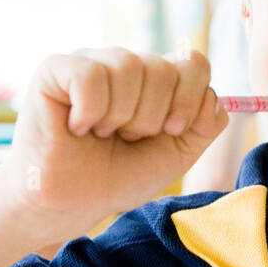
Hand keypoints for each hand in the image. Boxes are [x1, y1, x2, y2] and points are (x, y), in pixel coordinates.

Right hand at [2, 47, 227, 243]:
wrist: (71, 204)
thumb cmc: (118, 177)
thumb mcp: (177, 154)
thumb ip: (205, 124)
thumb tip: (213, 98)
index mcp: (155, 79)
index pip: (193, 63)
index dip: (190, 101)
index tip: (170, 132)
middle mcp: (124, 64)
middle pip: (163, 68)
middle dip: (151, 118)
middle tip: (126, 138)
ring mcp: (89, 62)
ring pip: (128, 67)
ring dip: (121, 116)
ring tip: (101, 134)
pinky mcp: (54, 70)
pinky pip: (89, 75)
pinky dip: (90, 111)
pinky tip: (77, 128)